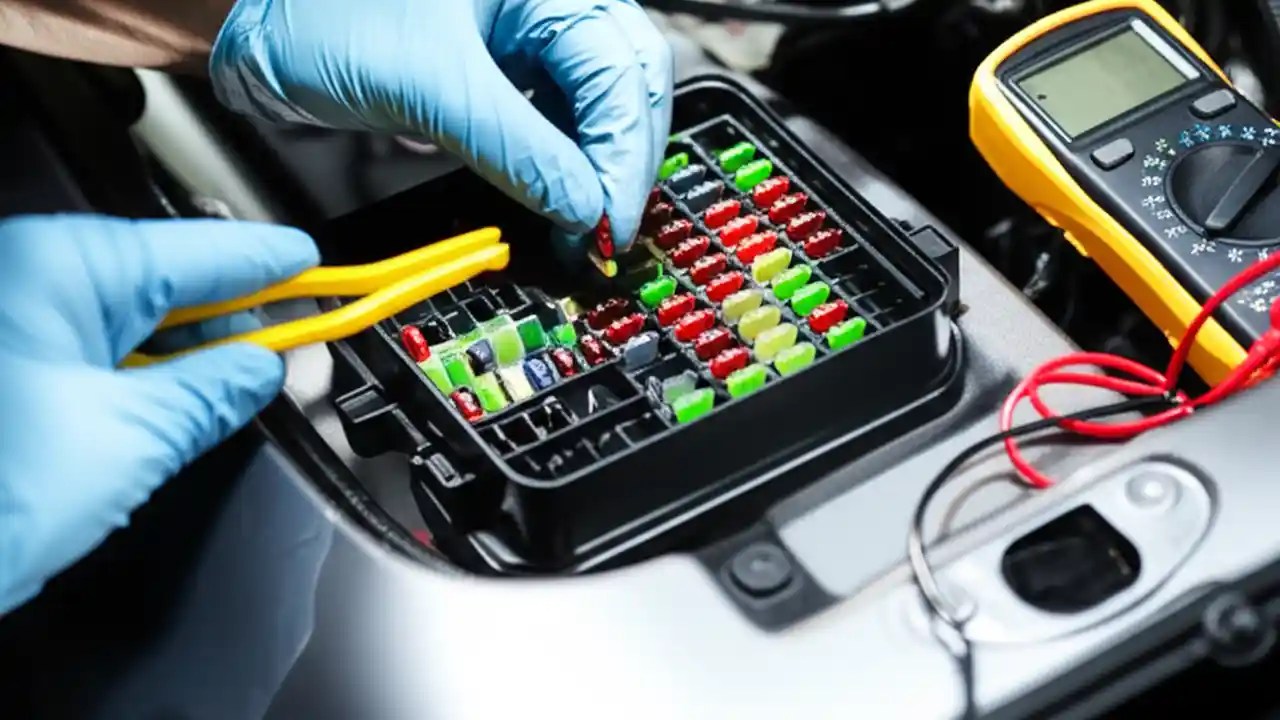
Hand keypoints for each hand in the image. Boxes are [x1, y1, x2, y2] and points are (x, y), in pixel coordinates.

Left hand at [0, 214, 318, 612]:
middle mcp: (28, 279)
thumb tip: (264, 369)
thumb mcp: (132, 436)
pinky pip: (98, 355)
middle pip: (164, 283)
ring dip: (195, 354)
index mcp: (57, 266)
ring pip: (131, 323)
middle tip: (300, 341)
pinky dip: (150, 376)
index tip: (308, 263)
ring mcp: (16, 325)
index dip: (264, 261)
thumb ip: (213, 392)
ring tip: (256, 379)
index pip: (193, 249)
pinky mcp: (12, 370)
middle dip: (237, 316)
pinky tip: (190, 397)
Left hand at [209, 0, 672, 257]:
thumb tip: (580, 208)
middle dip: (621, 164)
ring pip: (597, 108)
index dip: (623, 155)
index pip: (621, 70)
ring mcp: (527, 37)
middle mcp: (547, 4)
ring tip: (586, 224)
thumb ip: (517, 149)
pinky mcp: (501, 75)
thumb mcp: (430, 86)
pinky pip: (555, 121)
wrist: (254, 20)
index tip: (608, 222)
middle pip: (625, 87)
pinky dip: (562, 166)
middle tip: (607, 232)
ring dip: (597, 169)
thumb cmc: (321, 12)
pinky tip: (560, 199)